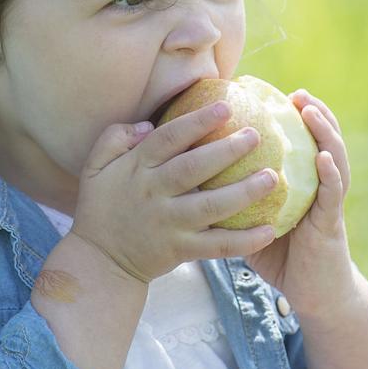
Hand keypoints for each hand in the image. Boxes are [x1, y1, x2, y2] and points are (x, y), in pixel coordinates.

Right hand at [69, 102, 278, 283]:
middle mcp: (154, 195)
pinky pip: (217, 246)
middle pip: (194, 169)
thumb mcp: (95, 166)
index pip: (168, 139)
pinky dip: (245, 241)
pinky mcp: (181, 251)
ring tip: (272, 177)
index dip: (196, 122)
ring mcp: (169, 224)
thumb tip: (148, 124)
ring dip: (244, 192)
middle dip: (227, 150)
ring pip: (211, 207)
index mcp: (137, 169)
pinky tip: (270, 230)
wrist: (101, 261)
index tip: (225, 107)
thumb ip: (115, 138)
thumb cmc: (102, 207)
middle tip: (256, 135)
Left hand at [242, 89, 354, 315]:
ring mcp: (327, 203)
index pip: (299, 142)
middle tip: (297, 93)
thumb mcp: (250, 221)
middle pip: (320, 142)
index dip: (291, 117)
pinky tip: (322, 158)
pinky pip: (332, 194)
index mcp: (298, 183)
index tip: (275, 93)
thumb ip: (232, 197)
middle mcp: (316, 187)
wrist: (313, 295)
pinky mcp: (331, 224)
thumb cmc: (278, 256)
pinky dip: (330, 173)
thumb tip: (189, 177)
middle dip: (313, 113)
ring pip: (332, 159)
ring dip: (325, 133)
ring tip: (311, 111)